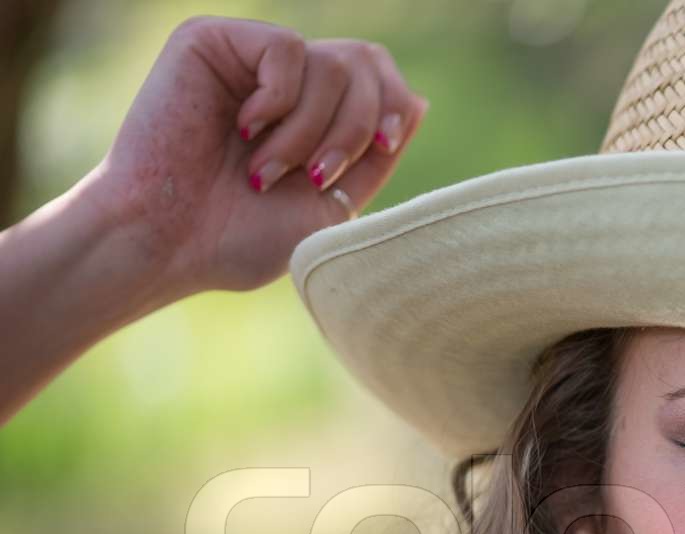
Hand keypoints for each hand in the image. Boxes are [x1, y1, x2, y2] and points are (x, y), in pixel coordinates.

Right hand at [84, 15, 427, 298]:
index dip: (393, 106)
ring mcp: (248, 59)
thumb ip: (374, 155)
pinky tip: (245, 129)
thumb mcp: (332, 203)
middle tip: (315, 175)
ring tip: (265, 171)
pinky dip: (278, 101)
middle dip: (355, 127)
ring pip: (332, 63)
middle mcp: (285, 82)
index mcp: (314, 116)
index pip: (380, 77)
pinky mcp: (210, 41)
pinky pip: (286, 48)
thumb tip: (416, 100)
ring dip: (310, 131)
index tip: (382, 145)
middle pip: (365, 62)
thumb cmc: (240, 238)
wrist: (169, 243)